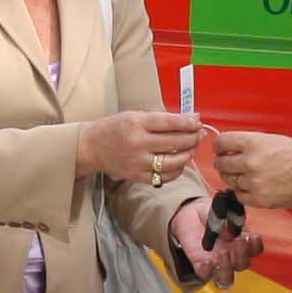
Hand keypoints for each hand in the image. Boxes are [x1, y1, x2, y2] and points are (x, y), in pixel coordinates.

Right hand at [80, 108, 202, 185]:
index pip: (170, 123)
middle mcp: (138, 143)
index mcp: (137, 123)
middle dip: (192, 138)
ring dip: (188, 154)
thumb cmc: (115, 128)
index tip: (198, 121)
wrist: (92, 147)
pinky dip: (177, 170)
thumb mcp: (136, 116)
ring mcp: (138, 162)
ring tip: (191, 148)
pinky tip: (179, 162)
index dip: (189, 122)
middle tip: (199, 134)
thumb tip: (192, 118)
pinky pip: (165, 176)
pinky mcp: (138, 176)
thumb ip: (162, 119)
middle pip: (176, 142)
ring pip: (174, 162)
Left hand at [171, 201, 261, 290]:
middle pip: (243, 265)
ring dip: (228, 269)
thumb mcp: (221, 212)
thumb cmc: (210, 214)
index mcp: (241, 243)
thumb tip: (233, 231)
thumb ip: (229, 220)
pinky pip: (204, 275)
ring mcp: (215, 263)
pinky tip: (207, 262)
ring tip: (224, 253)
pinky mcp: (199, 265)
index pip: (255, 250)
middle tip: (239, 241)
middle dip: (243, 254)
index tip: (253, 236)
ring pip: (226, 280)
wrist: (189, 214)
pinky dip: (207, 271)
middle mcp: (231, 256)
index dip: (256, 246)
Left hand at [214, 131, 291, 210]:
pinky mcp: (257, 199)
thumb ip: (248, 142)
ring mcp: (252, 182)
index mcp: (253, 143)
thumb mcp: (271, 139)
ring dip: (233, 177)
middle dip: (223, 162)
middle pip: (221, 163)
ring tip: (244, 174)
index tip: (220, 148)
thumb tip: (229, 147)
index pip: (222, 142)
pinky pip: (238, 195)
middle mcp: (249, 162)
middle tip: (228, 162)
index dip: (219, 146)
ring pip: (229, 180)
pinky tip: (251, 186)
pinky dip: (242, 191)